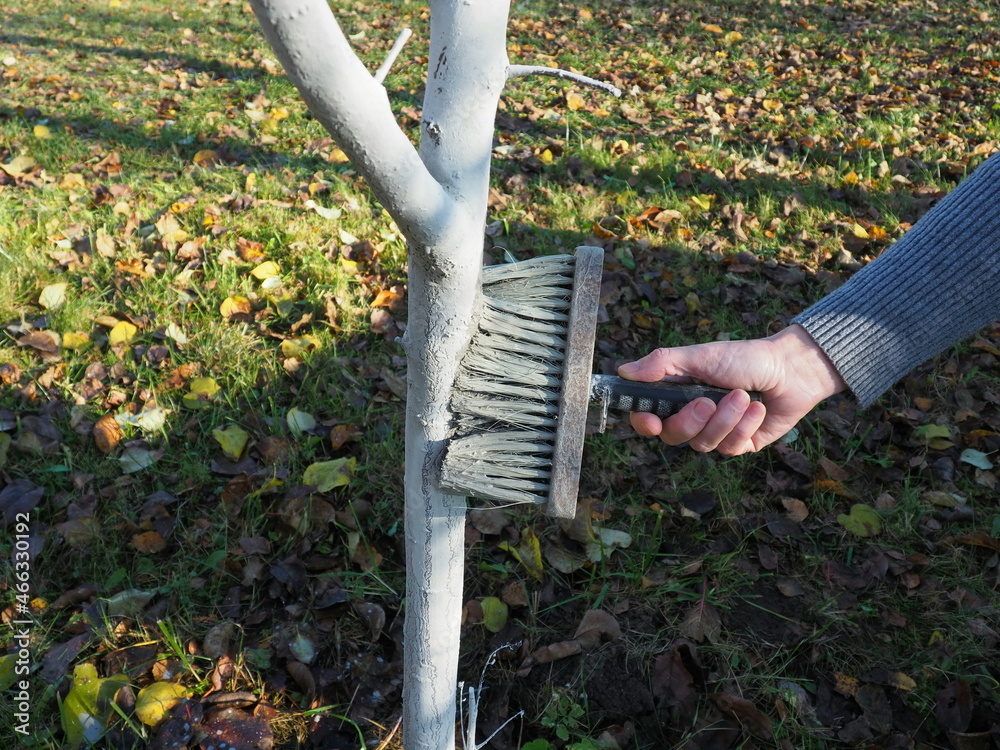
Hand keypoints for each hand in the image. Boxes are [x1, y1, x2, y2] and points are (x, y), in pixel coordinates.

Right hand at [617, 324, 846, 454]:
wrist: (791, 370)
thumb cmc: (744, 357)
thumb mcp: (700, 355)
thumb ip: (662, 364)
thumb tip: (624, 371)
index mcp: (677, 395)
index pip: (648, 418)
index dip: (644, 424)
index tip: (652, 421)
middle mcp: (693, 417)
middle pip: (673, 437)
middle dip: (691, 420)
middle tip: (709, 400)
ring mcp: (716, 433)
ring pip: (704, 444)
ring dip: (725, 419)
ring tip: (743, 396)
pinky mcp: (739, 444)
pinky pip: (730, 448)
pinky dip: (745, 425)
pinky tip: (758, 408)